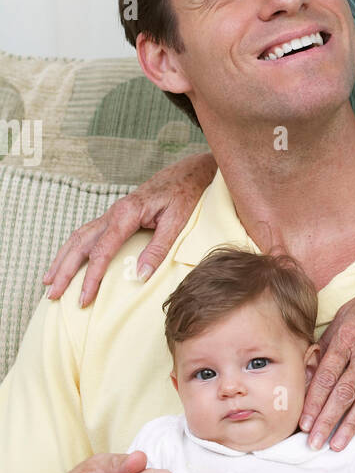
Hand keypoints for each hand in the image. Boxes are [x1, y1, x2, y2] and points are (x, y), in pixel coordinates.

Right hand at [42, 150, 216, 305]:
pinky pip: (86, 234)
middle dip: (64, 271)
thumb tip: (140, 275)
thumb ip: (158, 249)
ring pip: (78, 238)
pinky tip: (67, 261)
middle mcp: (112, 213)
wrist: (186, 174)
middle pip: (80, 244)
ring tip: (49, 281)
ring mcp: (111, 214)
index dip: (91, 277)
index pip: (101, 251)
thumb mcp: (176, 222)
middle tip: (52, 295)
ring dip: (62, 260)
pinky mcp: (114, 217)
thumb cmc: (183, 196)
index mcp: (126, 214)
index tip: (84, 298)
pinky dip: (72, 250)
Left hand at [301, 268, 354, 452]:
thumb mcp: (346, 312)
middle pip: (341, 393)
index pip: (325, 376)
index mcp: (347, 337)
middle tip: (312, 443)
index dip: (312, 401)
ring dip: (350, 425)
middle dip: (325, 420)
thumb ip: (327, 341)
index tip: (301, 422)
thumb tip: (310, 369)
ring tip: (337, 445)